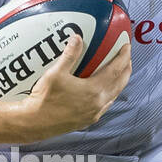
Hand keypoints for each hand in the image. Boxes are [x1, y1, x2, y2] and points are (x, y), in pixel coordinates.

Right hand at [17, 33, 131, 137]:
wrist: (35, 123)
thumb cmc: (44, 99)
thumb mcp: (55, 73)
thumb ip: (69, 55)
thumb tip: (77, 38)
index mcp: (93, 90)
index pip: (115, 70)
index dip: (123, 57)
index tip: (127, 46)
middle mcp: (98, 103)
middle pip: (120, 84)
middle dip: (126, 69)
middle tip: (126, 58)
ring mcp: (94, 114)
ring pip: (114, 95)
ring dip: (119, 83)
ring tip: (118, 73)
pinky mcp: (87, 120)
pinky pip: (105, 105)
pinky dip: (109, 94)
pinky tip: (104, 91)